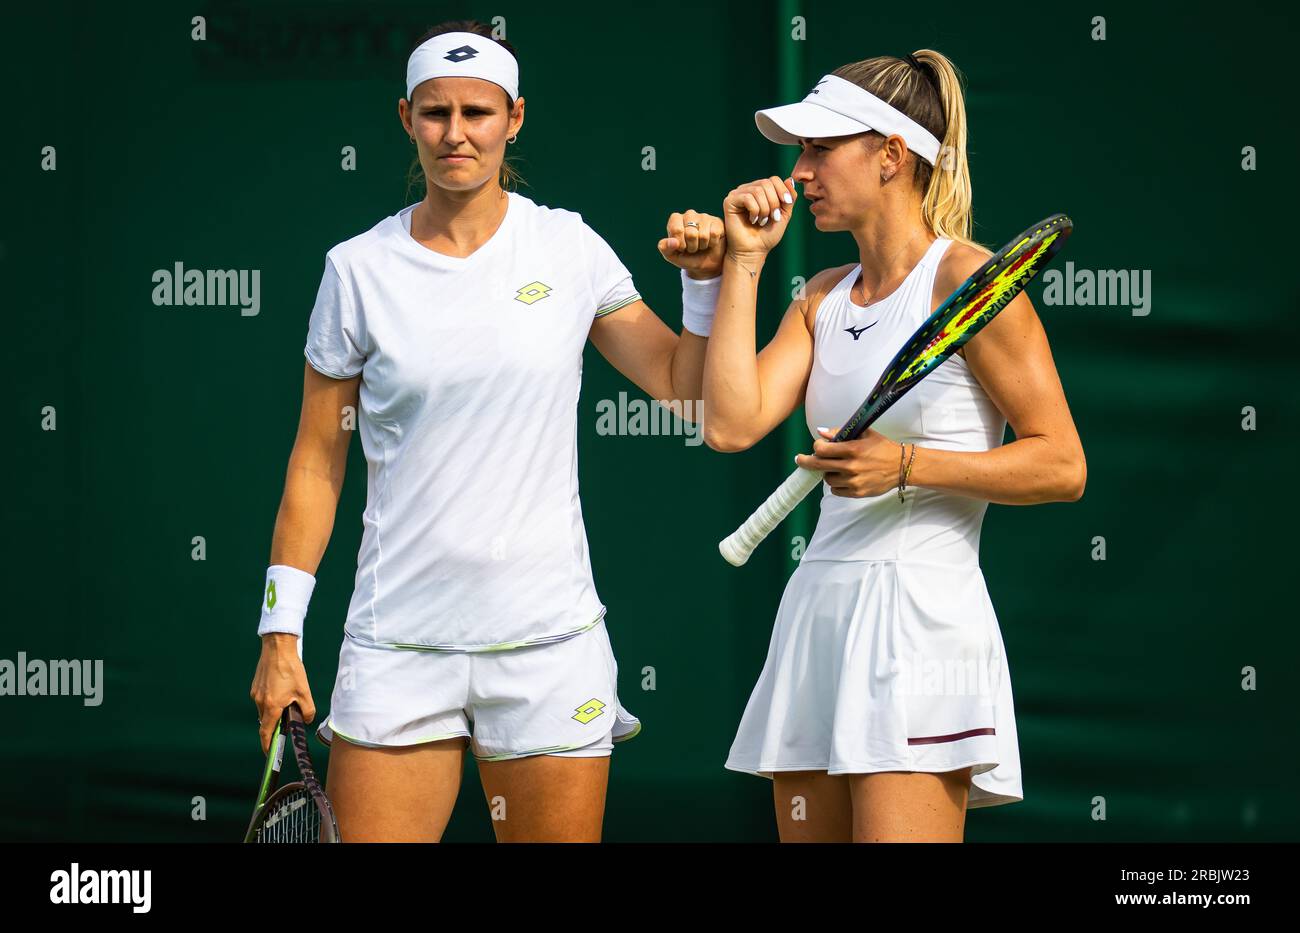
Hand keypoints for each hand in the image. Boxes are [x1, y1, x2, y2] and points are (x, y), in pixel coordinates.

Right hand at [249, 633, 315, 753]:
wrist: (278, 648)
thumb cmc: (291, 669)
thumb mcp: (304, 692)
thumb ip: (307, 710)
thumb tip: (305, 721)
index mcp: (271, 706)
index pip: (266, 733)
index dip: (268, 745)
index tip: (270, 753)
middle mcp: (260, 702)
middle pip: (266, 721)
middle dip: (276, 725)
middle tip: (288, 723)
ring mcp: (256, 693)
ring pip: (265, 710)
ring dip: (274, 711)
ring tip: (289, 702)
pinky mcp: (256, 686)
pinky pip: (263, 699)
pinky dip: (271, 701)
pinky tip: (282, 691)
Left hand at [658, 210, 725, 278]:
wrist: (705, 264)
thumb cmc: (687, 257)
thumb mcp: (672, 256)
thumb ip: (665, 248)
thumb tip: (673, 242)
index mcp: (675, 219)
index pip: (676, 229)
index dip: (680, 244)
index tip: (682, 247)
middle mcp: (689, 214)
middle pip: (690, 233)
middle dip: (692, 247)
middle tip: (693, 248)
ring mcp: (704, 217)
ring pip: (703, 235)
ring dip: (702, 246)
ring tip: (701, 245)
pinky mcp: (717, 222)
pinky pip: (714, 234)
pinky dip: (712, 244)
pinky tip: (711, 242)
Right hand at [722, 175, 796, 260]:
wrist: (753, 251)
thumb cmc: (767, 235)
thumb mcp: (784, 215)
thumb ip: (789, 198)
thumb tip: (790, 179)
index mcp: (760, 190)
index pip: (774, 179)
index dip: (783, 191)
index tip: (786, 205)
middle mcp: (748, 189)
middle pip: (766, 183)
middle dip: (774, 202)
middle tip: (773, 218)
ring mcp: (737, 194)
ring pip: (758, 191)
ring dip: (764, 209)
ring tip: (762, 221)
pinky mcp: (729, 201)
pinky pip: (747, 198)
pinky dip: (754, 211)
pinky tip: (752, 220)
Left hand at [794, 426, 905, 497]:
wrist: (902, 466)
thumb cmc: (882, 447)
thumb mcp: (864, 434)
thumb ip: (841, 432)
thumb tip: (820, 432)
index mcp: (853, 449)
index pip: (822, 449)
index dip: (816, 447)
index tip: (816, 446)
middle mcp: (852, 466)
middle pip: (818, 465)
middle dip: (806, 462)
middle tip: (799, 459)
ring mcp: (854, 481)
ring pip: (827, 479)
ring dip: (827, 473)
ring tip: (837, 467)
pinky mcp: (857, 493)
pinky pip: (836, 491)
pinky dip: (836, 484)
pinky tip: (843, 477)